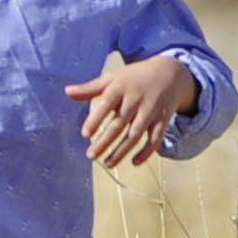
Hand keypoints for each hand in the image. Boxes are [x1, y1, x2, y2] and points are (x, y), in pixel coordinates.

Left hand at [65, 53, 195, 168]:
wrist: (170, 73)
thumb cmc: (135, 77)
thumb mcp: (113, 78)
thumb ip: (90, 88)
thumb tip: (67, 91)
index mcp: (121, 87)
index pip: (107, 103)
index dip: (96, 118)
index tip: (85, 134)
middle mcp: (136, 99)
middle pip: (119, 123)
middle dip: (105, 141)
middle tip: (90, 155)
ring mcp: (150, 111)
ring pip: (135, 134)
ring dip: (121, 151)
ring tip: (107, 164)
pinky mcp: (162, 120)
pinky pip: (155, 139)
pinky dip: (147, 152)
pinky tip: (134, 162)